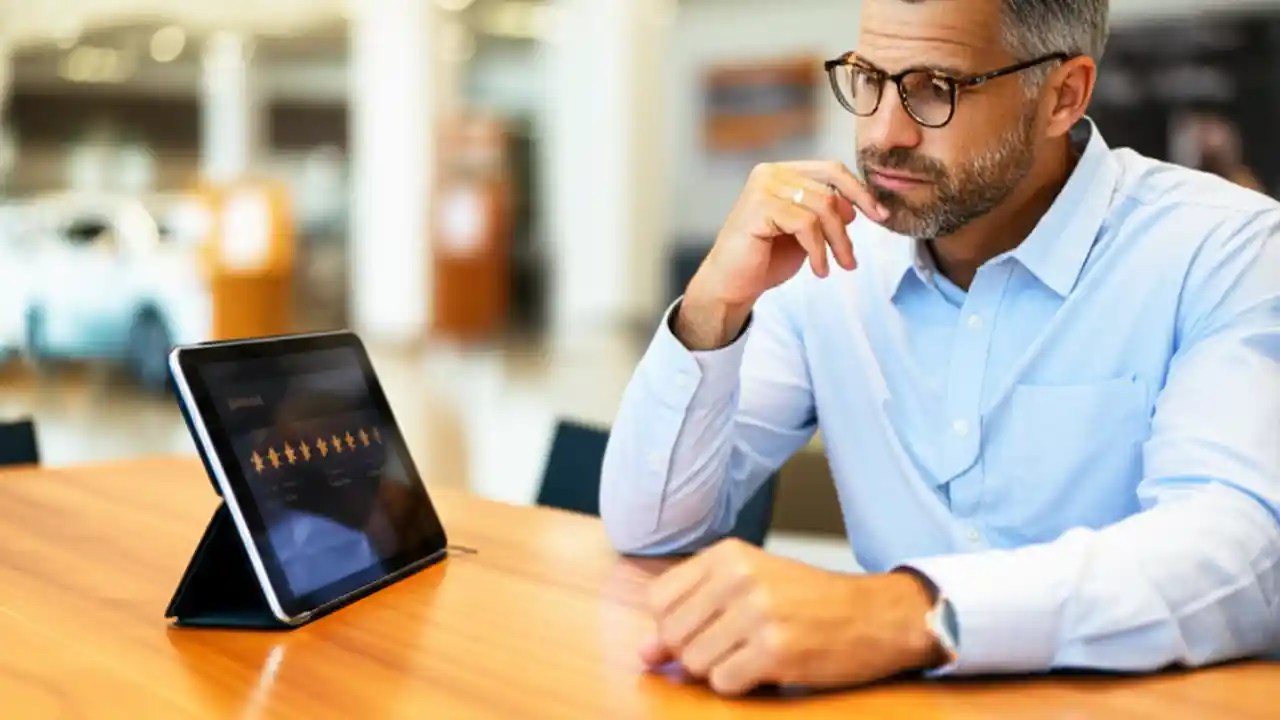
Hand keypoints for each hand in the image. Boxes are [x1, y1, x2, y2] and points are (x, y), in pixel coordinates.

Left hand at [641, 539, 943, 695]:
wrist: (874, 615)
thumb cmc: (808, 600)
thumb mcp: (749, 586)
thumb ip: (693, 612)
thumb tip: (644, 653)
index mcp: (728, 554)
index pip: (659, 599)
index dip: (673, 626)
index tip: (703, 629)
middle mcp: (739, 578)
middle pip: (673, 635)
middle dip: (694, 652)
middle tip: (732, 646)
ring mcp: (757, 614)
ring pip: (695, 663)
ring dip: (718, 670)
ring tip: (751, 654)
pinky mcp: (775, 651)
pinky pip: (724, 683)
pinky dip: (739, 684)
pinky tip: (765, 668)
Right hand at [677, 161, 886, 348]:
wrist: (731, 285)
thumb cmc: (765, 259)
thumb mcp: (805, 232)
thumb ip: (826, 214)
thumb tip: (857, 208)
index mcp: (782, 172)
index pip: (831, 169)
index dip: (860, 192)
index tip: (881, 216)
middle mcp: (770, 173)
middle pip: (829, 191)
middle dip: (846, 229)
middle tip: (850, 259)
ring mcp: (762, 187)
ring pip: (822, 207)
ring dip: (836, 242)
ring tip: (836, 266)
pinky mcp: (758, 207)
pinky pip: (806, 224)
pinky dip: (818, 250)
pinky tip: (818, 270)